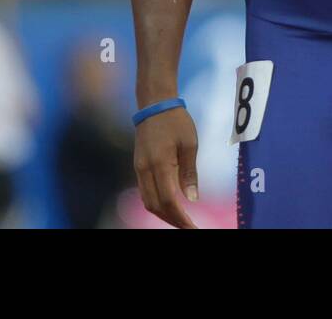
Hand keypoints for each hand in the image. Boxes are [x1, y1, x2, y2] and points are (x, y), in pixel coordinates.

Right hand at [133, 107, 199, 228]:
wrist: (154, 104)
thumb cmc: (176, 121)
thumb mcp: (190, 144)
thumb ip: (189, 173)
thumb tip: (192, 199)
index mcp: (159, 164)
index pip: (168, 200)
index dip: (180, 217)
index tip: (192, 226)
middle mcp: (144, 169)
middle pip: (154, 206)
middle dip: (172, 220)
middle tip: (189, 226)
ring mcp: (139, 168)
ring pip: (147, 201)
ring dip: (163, 214)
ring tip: (181, 220)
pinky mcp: (138, 166)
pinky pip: (145, 192)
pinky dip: (157, 203)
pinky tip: (170, 205)